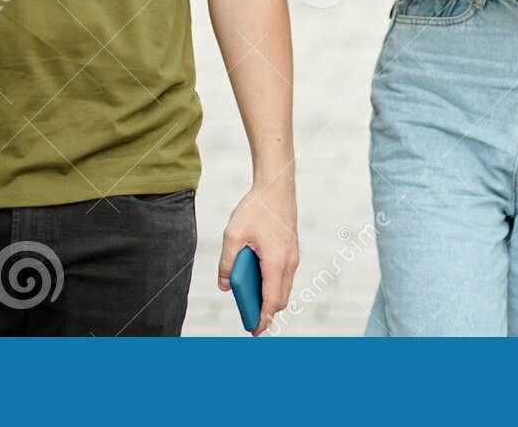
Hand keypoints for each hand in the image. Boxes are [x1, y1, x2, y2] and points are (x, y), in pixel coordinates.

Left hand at [217, 176, 298, 335]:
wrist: (277, 186)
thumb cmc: (256, 208)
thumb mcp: (233, 235)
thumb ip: (227, 263)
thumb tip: (225, 285)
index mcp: (275, 262)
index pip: (271, 300)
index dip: (263, 319)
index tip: (255, 332)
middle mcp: (289, 262)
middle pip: (280, 298)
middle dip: (266, 312)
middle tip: (249, 321)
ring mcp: (292, 256)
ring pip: (283, 287)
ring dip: (269, 298)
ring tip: (250, 303)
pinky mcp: (291, 250)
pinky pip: (283, 275)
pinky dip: (272, 285)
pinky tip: (256, 282)